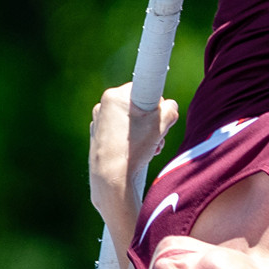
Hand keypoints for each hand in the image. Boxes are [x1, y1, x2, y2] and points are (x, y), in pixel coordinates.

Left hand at [88, 84, 179, 224]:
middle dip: (150, 121)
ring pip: (129, 121)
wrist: (111, 180)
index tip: (158, 115)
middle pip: (137, 106)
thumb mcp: (162, 124)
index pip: (143, 89)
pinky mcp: (97, 137)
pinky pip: (119, 133)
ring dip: (143, 133)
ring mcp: (97, 122)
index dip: (156, 103)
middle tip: (156, 136)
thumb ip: (171, 109)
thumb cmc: (133, 150)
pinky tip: (136, 154)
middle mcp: (102, 106)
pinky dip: (130, 141)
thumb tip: (170, 107)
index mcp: (114, 96)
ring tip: (148, 149)